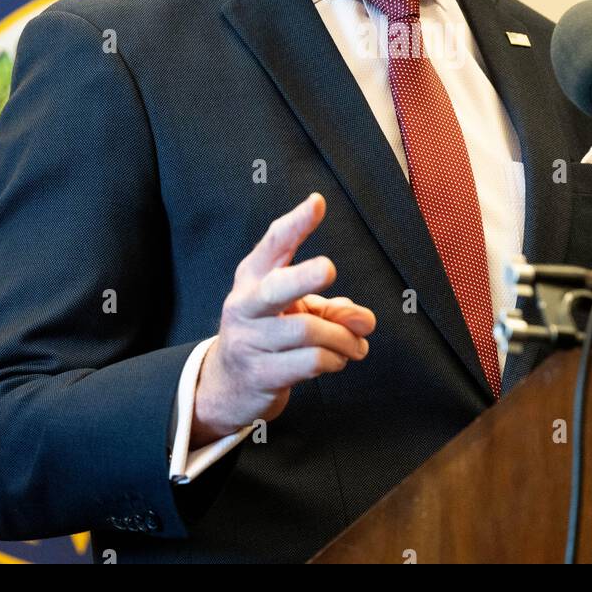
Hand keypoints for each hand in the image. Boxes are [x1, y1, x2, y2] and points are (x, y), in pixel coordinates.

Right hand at [191, 193, 375, 440]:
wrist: (226, 389)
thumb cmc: (268, 336)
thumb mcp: (296, 312)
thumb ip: (333, 309)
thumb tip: (365, 321)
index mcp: (253, 278)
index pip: (274, 244)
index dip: (296, 224)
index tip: (317, 203)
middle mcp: (246, 305)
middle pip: (278, 287)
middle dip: (305, 276)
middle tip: (329, 269)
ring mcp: (249, 341)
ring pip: (309, 330)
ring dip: (343, 337)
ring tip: (355, 344)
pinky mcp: (260, 374)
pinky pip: (310, 361)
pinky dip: (335, 359)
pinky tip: (337, 360)